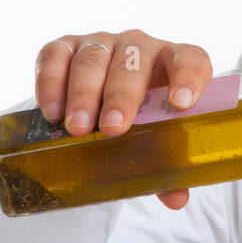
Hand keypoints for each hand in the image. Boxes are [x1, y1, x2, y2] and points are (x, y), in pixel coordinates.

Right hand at [33, 30, 212, 209]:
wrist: (101, 101)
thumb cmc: (140, 117)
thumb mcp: (156, 138)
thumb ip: (168, 166)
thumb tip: (176, 198)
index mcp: (174, 64)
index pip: (191, 59)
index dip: (189, 77)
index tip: (181, 103)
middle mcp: (140, 47)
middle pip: (133, 62)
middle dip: (122, 95)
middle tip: (113, 128)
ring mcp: (103, 44)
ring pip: (93, 59)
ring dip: (83, 94)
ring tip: (77, 128)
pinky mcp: (66, 46)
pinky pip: (55, 55)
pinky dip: (50, 82)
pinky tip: (52, 112)